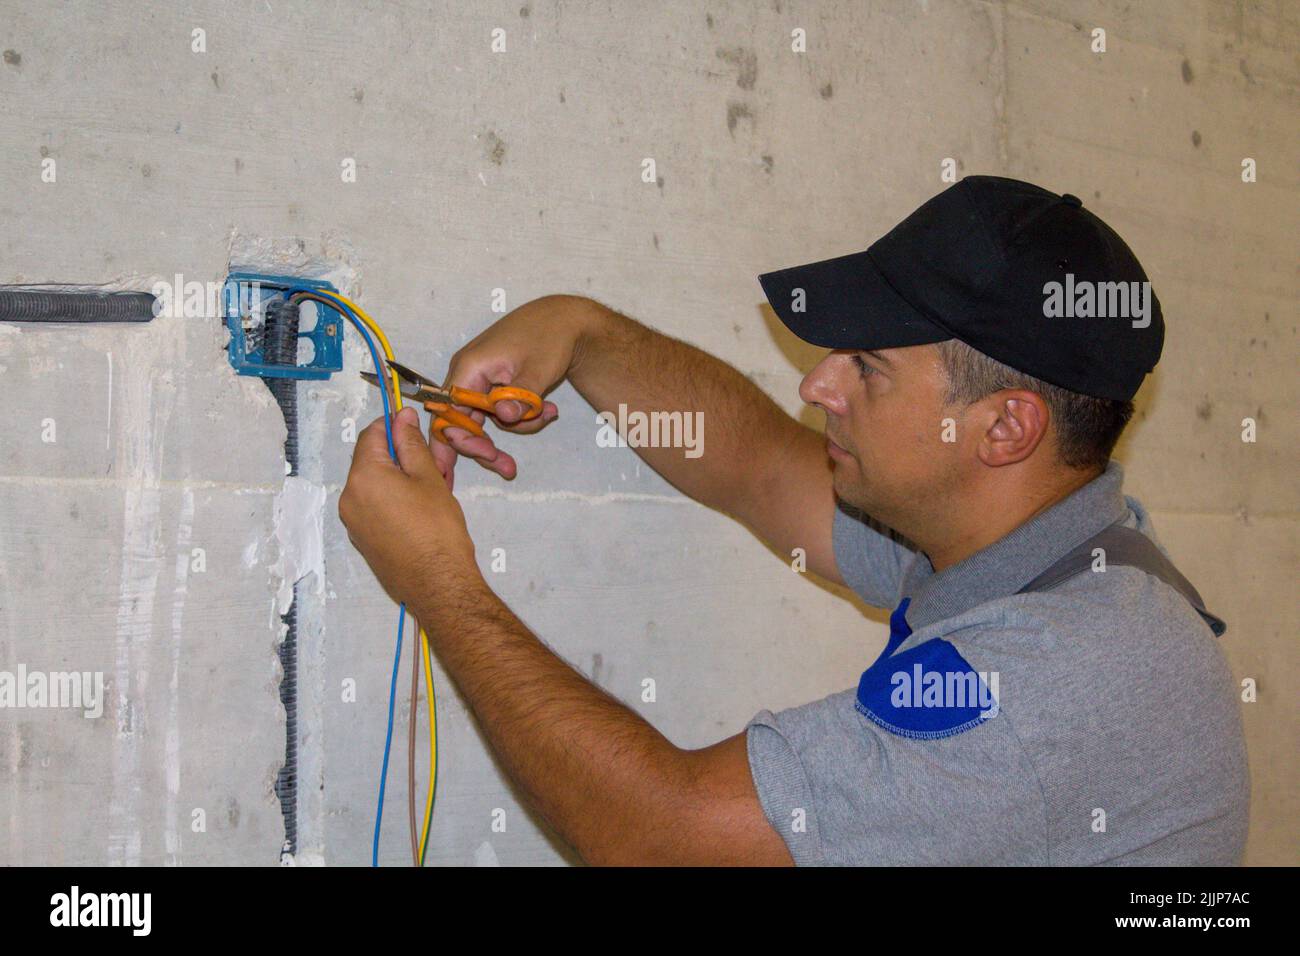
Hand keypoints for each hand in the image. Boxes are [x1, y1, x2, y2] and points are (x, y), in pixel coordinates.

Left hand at [339, 407, 478, 606]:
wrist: (438, 584)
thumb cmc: (437, 529)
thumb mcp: (429, 477)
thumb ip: (411, 443)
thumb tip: (402, 417)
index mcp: (363, 477)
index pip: (371, 435)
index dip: (393, 425)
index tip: (415, 424)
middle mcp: (349, 498)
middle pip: (371, 461)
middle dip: (399, 455)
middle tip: (433, 462)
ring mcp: (352, 522)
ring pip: (374, 486)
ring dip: (398, 479)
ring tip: (431, 489)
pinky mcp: (362, 540)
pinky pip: (374, 508)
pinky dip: (393, 500)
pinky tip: (420, 510)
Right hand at [431, 295, 589, 486]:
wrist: (564, 320)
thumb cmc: (548, 338)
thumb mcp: (538, 369)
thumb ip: (520, 397)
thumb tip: (503, 418)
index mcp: (469, 367)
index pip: (447, 413)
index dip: (459, 441)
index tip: (486, 457)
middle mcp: (466, 375)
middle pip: (460, 423)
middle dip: (485, 448)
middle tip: (509, 469)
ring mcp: (478, 380)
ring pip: (483, 420)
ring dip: (516, 427)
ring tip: (550, 415)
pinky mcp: (492, 385)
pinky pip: (497, 411)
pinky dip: (520, 416)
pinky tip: (547, 410)